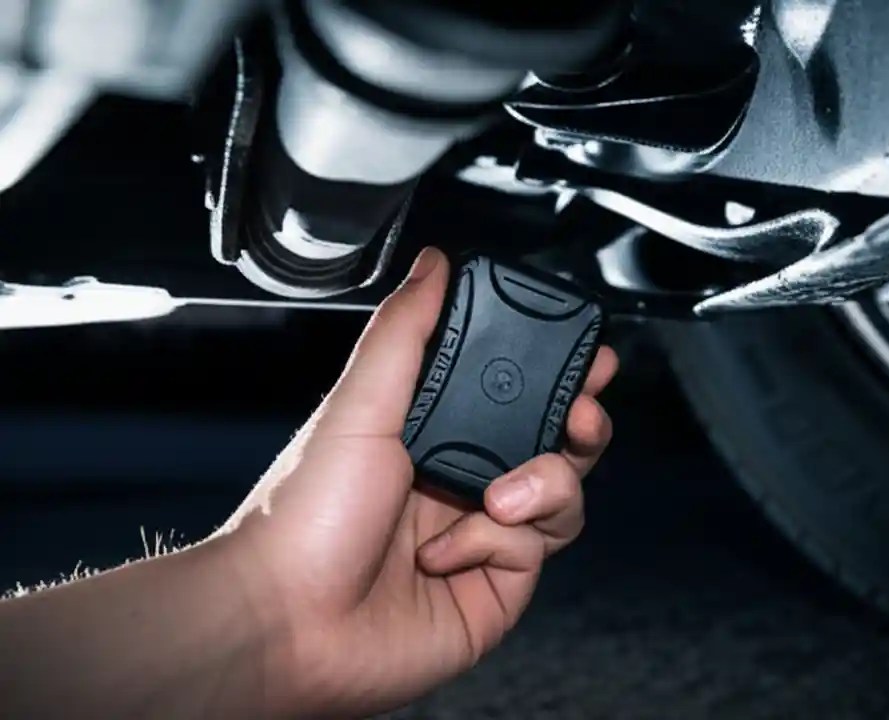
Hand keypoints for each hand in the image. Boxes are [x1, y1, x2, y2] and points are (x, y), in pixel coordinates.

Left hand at [216, 248, 617, 717]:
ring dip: (541, 486)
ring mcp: (485, 537)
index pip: (517, 394)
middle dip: (582, 424)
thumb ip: (405, 332)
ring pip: (563, 495)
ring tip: (494, 498)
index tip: (589, 359)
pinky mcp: (496, 590)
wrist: (287, 620)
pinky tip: (446, 551)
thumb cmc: (303, 516)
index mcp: (434, 432)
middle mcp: (465, 481)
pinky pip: (535, 549)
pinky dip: (497, 543)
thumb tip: (433, 264)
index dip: (560, 375)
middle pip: (559, 443)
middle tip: (582, 416)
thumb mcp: (358, 405)